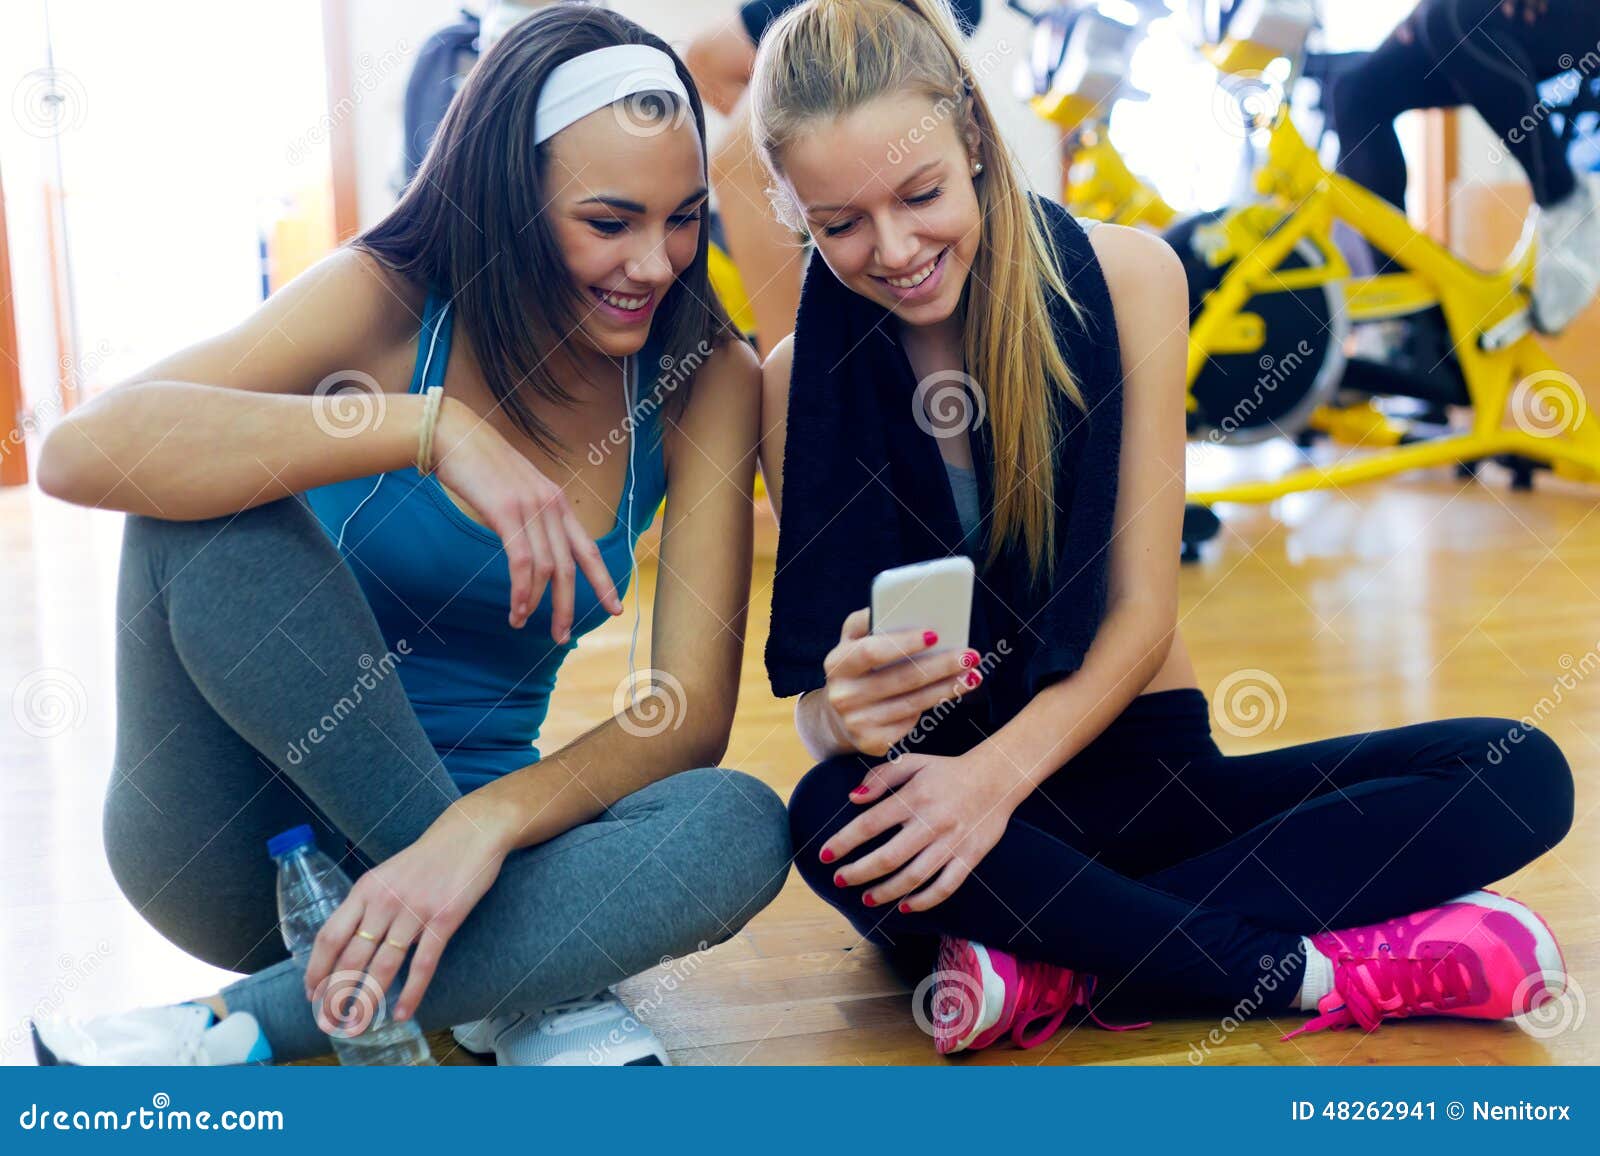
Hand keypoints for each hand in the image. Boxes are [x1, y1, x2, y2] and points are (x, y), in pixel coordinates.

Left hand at [300, 800, 515, 1033]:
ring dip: (366, 1001)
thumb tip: (352, 942)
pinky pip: (423, 964)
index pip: (329, 937)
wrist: (470, 833)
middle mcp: (384, 901)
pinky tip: (401, 1013)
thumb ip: (369, 904)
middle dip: (336, 995)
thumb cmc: (429, 856)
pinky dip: (411, 993)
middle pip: (351, 957)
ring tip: (357, 1026)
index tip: (312, 994)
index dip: (317, 970)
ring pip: (383, 966)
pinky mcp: (444, 919)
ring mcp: (414, 910)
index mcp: (366, 889)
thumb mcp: (388, 874)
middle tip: (328, 1023)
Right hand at [431, 396, 622, 639]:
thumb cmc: (480, 467)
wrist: (453, 435)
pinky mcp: (506, 512)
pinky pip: (522, 561)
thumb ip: (531, 516)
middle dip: (568, 606)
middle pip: (570, 567)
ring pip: (547, 569)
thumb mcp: (517, 491)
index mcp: (558, 502)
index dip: (603, 581)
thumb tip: (532, 548)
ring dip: (537, 604)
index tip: (614, 608)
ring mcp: (531, 508)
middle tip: (564, 637)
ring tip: (523, 625)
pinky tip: (516, 609)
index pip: (589, 549)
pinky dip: (521, 590)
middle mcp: (552, 505)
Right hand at [820, 608, 982, 755]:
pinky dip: (934, 706)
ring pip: (914, 703)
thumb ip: (869, 621)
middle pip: (901, 679)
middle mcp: (843, 695)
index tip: (935, 634)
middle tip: (970, 655)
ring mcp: (857, 723)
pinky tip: (952, 692)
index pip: (872, 652)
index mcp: (838, 663)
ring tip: (973, 674)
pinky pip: (911, 723)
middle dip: (940, 666)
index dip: (904, 643)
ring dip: (947, 687)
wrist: (837, 716)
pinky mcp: (872, 743)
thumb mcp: (853, 640)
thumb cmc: (857, 668)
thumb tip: (901, 603)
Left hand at [821, 752, 1017, 911]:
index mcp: (913, 798)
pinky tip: (904, 906)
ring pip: (913, 877)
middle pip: (888, 857)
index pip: (869, 824)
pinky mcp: (969, 858)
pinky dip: (923, 901)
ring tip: (866, 898)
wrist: (998, 776)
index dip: (844, 842)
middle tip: (839, 880)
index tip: (825, 855)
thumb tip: (853, 798)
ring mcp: (951, 843)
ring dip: (885, 892)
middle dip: (858, 872)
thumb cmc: (948, 771)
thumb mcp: (913, 762)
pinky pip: (945, 887)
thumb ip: (881, 777)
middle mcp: (931, 823)